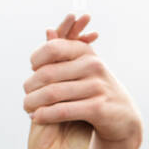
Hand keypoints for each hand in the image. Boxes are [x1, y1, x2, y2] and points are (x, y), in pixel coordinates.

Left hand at [23, 13, 142, 148]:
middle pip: (48, 73)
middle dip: (31, 86)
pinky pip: (63, 110)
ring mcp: (97, 87)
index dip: (36, 60)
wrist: (123, 117)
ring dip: (34, 103)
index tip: (32, 73)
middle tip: (25, 97)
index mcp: (86, 52)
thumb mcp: (84, 67)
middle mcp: (93, 66)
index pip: (52, 49)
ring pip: (53, 93)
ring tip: (27, 109)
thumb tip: (48, 30)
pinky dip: (46, 115)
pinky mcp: (98, 108)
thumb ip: (64, 52)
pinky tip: (37, 118)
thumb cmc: (97, 91)